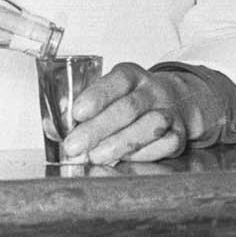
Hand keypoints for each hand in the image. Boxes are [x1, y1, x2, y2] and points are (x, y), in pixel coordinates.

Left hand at [59, 64, 235, 164]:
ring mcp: (168, 112)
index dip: (97, 96)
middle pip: (129, 108)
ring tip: (96, 156)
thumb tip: (56, 125)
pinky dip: (143, 154)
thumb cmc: (131, 101)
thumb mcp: (110, 93)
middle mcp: (152, 91)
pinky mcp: (179, 134)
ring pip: (150, 126)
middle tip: (74, 146)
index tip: (77, 113)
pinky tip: (123, 160)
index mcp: (131, 76)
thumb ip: (85, 107)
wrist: (176, 102)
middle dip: (98, 129)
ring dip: (121, 143)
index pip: (116, 81)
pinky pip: (165, 145)